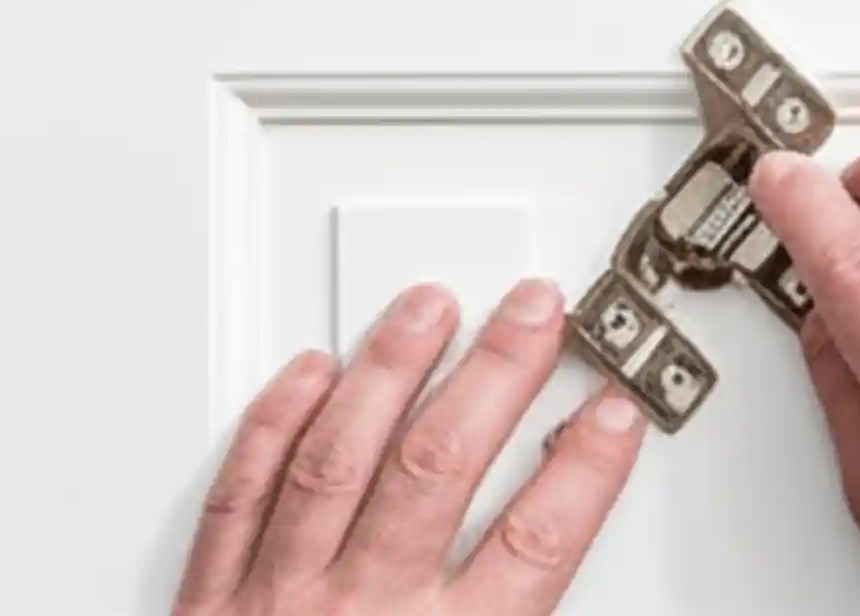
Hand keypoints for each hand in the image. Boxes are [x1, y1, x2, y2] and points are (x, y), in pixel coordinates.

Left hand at [174, 279, 645, 615]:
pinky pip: (242, 494)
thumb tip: (591, 614)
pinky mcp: (211, 602)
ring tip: (429, 307)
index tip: (615, 412)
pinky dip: (273, 424)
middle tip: (535, 313)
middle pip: (441, 468)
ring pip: (341, 456)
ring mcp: (280, 601)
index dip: (585, 470)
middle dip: (497, 376)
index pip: (534, 545)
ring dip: (392, 370)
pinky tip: (307, 372)